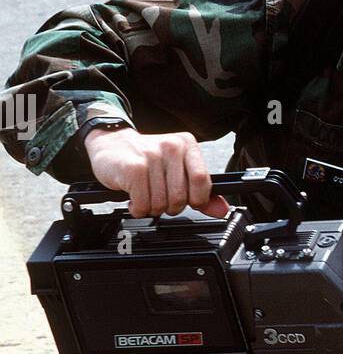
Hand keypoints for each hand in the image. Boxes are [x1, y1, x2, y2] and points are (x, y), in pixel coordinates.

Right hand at [83, 127, 228, 218]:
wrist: (110, 144)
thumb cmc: (145, 158)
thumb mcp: (176, 170)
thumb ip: (200, 191)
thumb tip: (221, 210)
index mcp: (187, 145)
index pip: (203, 180)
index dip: (196, 199)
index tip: (188, 201)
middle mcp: (171, 147)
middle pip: (181, 197)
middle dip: (170, 206)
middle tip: (159, 197)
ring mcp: (151, 156)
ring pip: (161, 203)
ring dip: (151, 208)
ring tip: (145, 195)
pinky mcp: (134, 168)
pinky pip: (143, 204)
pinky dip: (138, 209)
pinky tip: (134, 198)